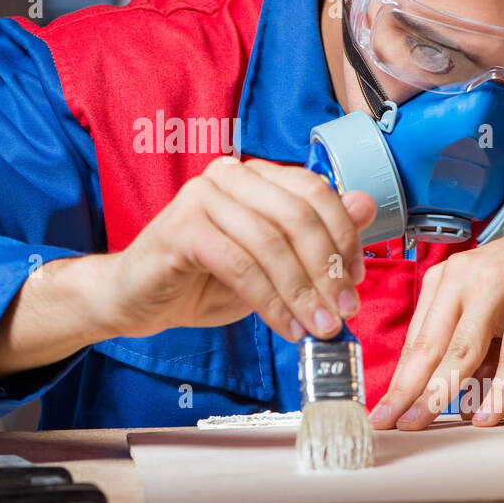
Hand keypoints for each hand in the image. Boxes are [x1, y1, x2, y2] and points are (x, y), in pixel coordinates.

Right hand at [108, 156, 376, 341]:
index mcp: (256, 175)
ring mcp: (202, 197)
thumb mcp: (273, 262)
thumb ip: (316, 236)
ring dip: (301, 292)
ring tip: (316, 327)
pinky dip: (269, 300)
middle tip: (342, 312)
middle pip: (298, 215)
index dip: (344, 239)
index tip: (355, 283)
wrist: (136, 299)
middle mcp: (230, 175)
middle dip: (326, 269)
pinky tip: (284, 325)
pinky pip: (240, 264)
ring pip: (271, 243)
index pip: (316, 193)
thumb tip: (367, 207)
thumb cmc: (203, 279)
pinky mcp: (181, 227)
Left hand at [368, 226, 503, 429]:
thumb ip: (465, 344)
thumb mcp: (480, 300)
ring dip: (443, 392)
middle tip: (393, 422)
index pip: (416, 340)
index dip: (400, 380)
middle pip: (431, 346)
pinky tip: (486, 413)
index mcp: (443, 280)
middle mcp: (464, 280)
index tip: (383, 412)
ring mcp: (497, 288)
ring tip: (425, 422)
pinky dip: (499, 389)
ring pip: (465, 351)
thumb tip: (451, 401)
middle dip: (410, 390)